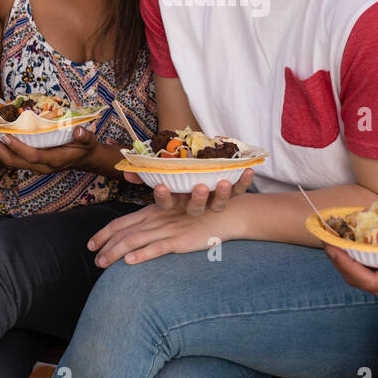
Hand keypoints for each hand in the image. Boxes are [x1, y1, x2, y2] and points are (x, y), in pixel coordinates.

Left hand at [0, 124, 100, 173]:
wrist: (84, 159)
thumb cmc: (85, 148)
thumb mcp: (89, 141)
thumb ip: (85, 136)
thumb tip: (79, 131)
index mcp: (54, 160)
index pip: (32, 156)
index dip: (17, 148)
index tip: (6, 136)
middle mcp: (41, 166)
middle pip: (14, 162)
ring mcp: (35, 166)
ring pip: (11, 161)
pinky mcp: (32, 162)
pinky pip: (13, 157)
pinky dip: (3, 147)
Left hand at [85, 202, 236, 266]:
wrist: (222, 214)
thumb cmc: (196, 215)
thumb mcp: (171, 215)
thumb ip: (154, 222)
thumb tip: (138, 233)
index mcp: (151, 211)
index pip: (121, 222)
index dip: (103, 233)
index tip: (91, 244)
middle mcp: (155, 218)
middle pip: (123, 233)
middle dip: (105, 246)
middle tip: (95, 260)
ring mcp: (166, 229)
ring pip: (134, 241)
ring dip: (115, 253)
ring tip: (102, 264)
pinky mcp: (179, 240)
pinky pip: (156, 248)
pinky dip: (141, 255)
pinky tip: (128, 262)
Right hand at [121, 168, 253, 216]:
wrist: (208, 184)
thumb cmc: (179, 177)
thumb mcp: (162, 173)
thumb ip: (145, 172)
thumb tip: (127, 172)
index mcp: (178, 201)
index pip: (167, 203)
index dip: (164, 196)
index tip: (160, 186)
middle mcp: (195, 205)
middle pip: (195, 208)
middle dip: (198, 199)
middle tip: (200, 188)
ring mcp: (213, 201)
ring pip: (218, 204)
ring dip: (223, 194)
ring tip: (224, 181)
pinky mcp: (230, 194)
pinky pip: (239, 191)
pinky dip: (245, 182)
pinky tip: (249, 169)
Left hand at [322, 243, 377, 311]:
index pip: (365, 279)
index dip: (343, 264)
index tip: (330, 245)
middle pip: (359, 280)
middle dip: (339, 261)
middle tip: (327, 236)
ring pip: (367, 279)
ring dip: (350, 261)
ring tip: (340, 238)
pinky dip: (365, 262)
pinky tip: (365, 245)